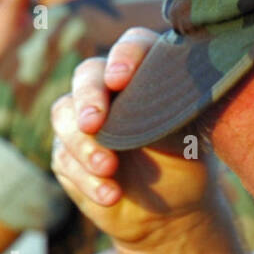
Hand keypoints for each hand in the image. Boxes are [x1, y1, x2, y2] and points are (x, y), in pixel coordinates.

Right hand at [50, 27, 213, 247]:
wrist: (171, 207)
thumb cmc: (185, 161)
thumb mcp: (189, 134)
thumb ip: (175, 107)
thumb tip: (163, 93)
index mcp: (145, 71)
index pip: (134, 45)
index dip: (125, 56)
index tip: (120, 80)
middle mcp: (109, 89)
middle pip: (87, 75)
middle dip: (88, 98)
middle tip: (94, 124)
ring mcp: (83, 120)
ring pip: (64, 116)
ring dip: (83, 144)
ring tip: (107, 169)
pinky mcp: (67, 153)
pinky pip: (64, 158)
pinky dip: (86, 179)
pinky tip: (110, 195)